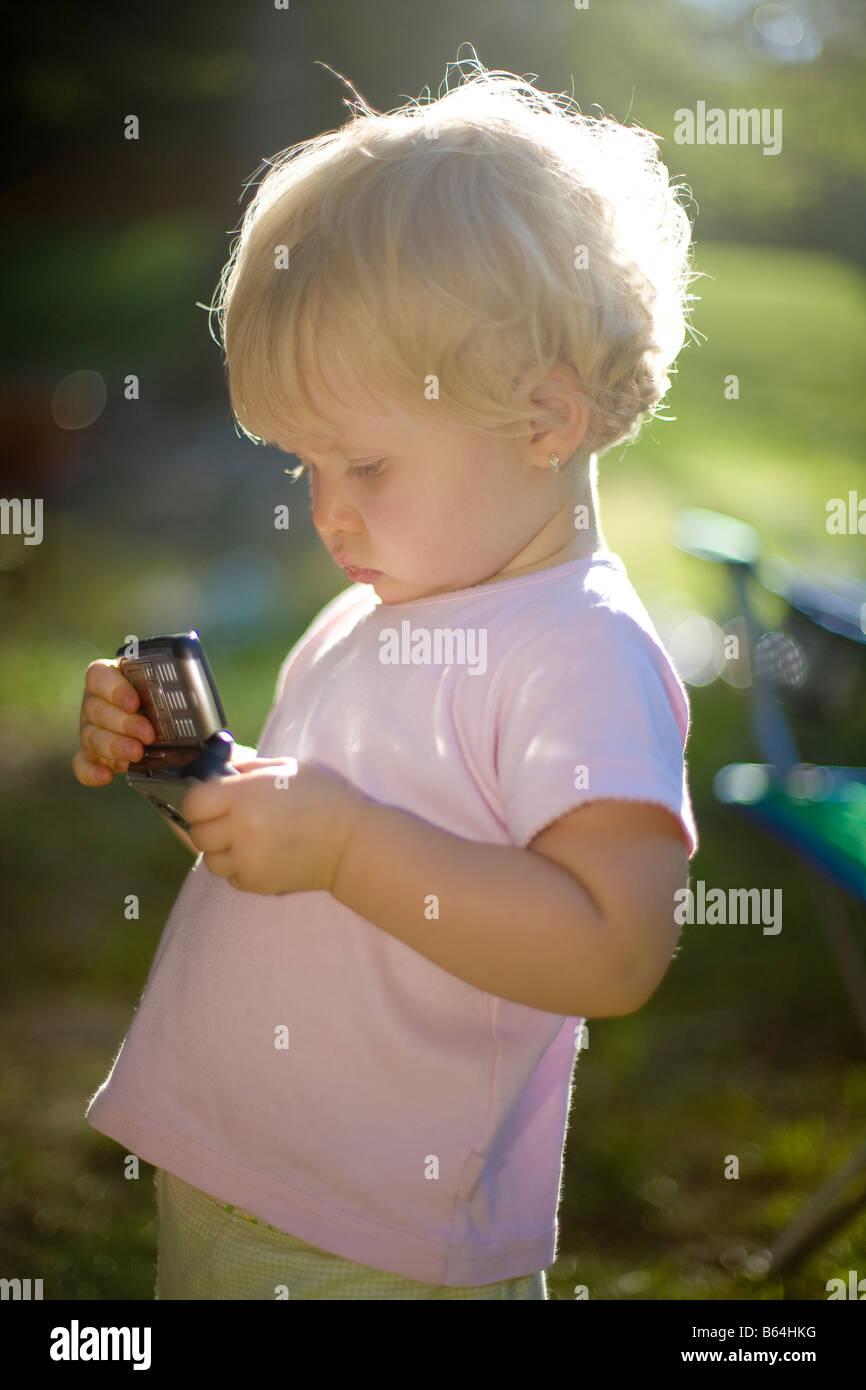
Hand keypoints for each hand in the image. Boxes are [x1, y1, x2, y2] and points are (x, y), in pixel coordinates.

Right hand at [72, 658, 155, 785]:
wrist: (159, 724)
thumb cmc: (161, 701)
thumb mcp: (163, 691)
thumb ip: (164, 690)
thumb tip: (185, 698)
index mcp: (108, 678)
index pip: (99, 677)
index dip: (115, 690)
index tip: (134, 703)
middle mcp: (94, 702)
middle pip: (97, 710)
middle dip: (124, 723)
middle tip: (147, 734)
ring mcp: (90, 729)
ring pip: (93, 737)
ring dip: (115, 746)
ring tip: (137, 753)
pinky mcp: (89, 754)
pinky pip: (82, 764)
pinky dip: (91, 772)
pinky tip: (106, 776)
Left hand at [181, 757, 363, 895]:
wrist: (350, 843)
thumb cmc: (321, 798)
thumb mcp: (285, 768)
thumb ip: (246, 766)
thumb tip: (219, 763)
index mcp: (243, 795)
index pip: (193, 803)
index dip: (200, 802)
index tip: (214, 802)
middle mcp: (239, 829)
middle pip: (198, 834)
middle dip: (210, 827)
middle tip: (231, 823)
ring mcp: (246, 860)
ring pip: (210, 860)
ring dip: (222, 851)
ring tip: (246, 842)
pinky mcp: (256, 883)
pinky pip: (231, 877)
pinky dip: (239, 869)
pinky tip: (261, 856)